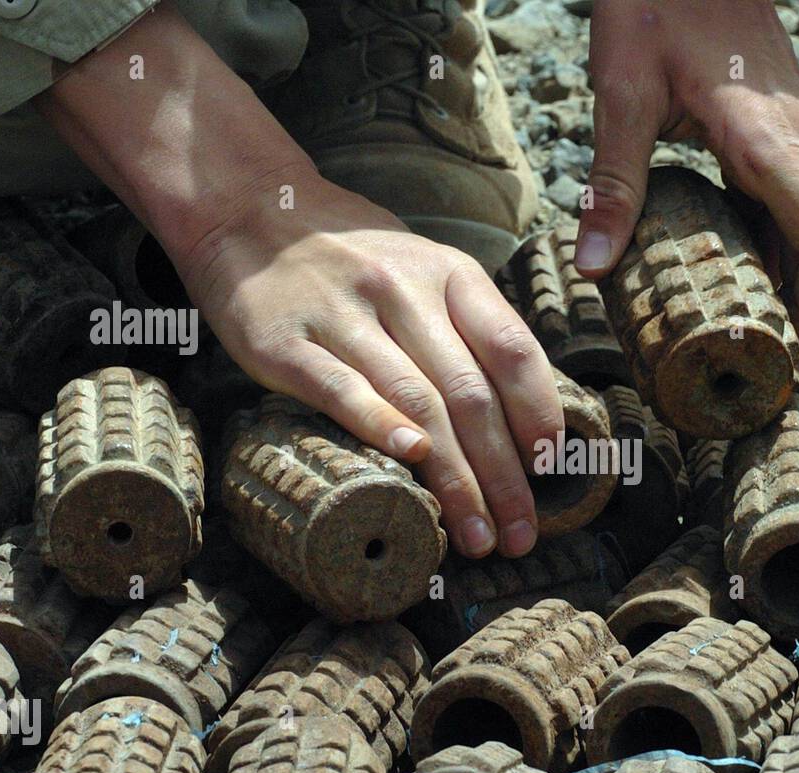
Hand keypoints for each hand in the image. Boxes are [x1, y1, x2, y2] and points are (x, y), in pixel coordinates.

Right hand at [179, 170, 563, 558]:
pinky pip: (341, 390)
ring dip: (454, 479)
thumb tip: (527, 413)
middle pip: (469, 393)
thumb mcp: (425, 268)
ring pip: (416, 403)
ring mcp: (343, 315)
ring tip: (476, 534)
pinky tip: (412, 463)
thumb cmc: (353, 257)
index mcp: (449, 274)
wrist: (247, 212)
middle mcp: (403, 290)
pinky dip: (380, 427)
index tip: (550, 469)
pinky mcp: (287, 343)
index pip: (512, 350)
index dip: (538, 414)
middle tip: (519, 534)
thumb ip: (471, 327)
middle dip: (503, 475)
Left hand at [572, 0, 798, 345]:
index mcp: (770, 145)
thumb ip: (614, 183)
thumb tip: (592, 266)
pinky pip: (796, 201)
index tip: (791, 351)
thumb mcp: (622, 95)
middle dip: (796, 304)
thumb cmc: (658, 6)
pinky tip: (728, 264)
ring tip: (734, 319)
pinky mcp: (790, 131)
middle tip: (745, 353)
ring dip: (783, 275)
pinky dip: (772, 241)